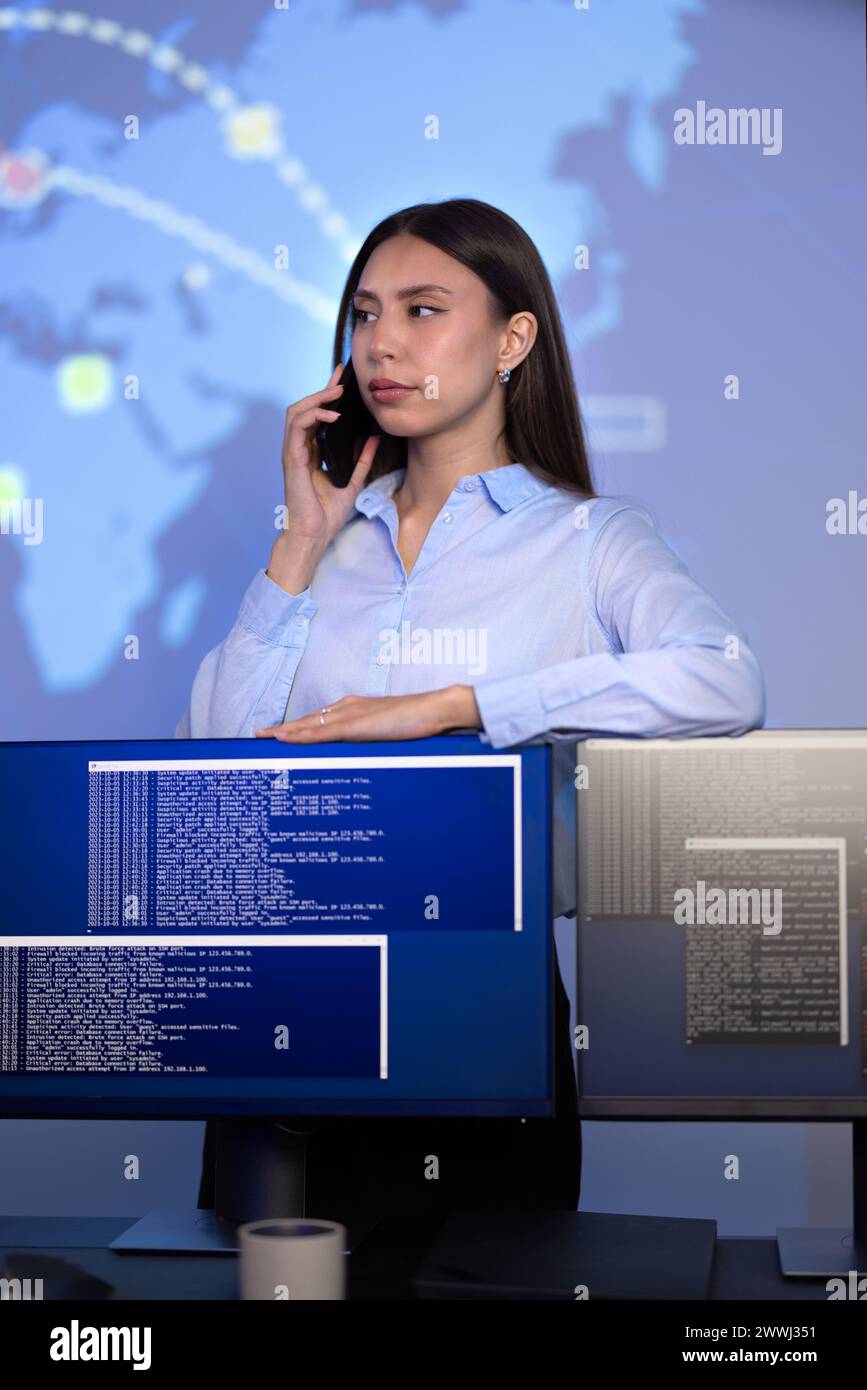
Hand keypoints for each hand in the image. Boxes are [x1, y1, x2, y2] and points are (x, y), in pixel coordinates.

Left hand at [254, 686, 480, 742]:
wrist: (435, 709)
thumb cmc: (420, 720)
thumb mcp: (391, 730)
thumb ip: (376, 735)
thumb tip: (370, 745)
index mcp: (357, 707)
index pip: (322, 717)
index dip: (302, 725)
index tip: (286, 731)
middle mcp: (348, 707)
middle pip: (309, 718)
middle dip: (286, 727)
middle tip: (263, 734)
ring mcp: (350, 714)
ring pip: (309, 723)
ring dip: (286, 730)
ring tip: (265, 736)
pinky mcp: (354, 725)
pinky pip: (320, 732)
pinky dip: (300, 734)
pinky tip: (284, 738)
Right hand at [279, 361, 380, 548]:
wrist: (314, 535)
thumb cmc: (327, 514)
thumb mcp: (354, 480)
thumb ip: (362, 459)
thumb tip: (374, 438)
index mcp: (311, 452)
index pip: (317, 416)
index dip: (328, 395)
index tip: (344, 380)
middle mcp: (300, 449)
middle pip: (306, 408)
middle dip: (323, 388)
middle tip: (343, 377)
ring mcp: (293, 452)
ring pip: (297, 412)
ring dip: (317, 398)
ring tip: (337, 391)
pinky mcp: (291, 458)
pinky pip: (297, 427)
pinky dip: (314, 416)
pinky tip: (332, 415)